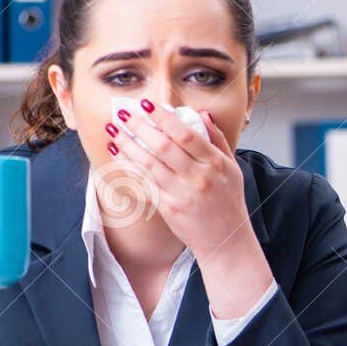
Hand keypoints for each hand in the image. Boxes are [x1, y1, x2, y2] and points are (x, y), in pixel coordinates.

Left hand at [103, 101, 272, 317]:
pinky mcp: (169, 209)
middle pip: (164, 146)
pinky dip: (130, 167)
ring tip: (114, 130)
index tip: (147, 105)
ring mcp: (182, 194)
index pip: (186, 134)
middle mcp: (199, 178)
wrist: (226, 240)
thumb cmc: (229, 203)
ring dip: (129, 144)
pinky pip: (145, 183)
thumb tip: (202, 115)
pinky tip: (119, 154)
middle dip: (140, 126)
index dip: (164, 118)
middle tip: (123, 113)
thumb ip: (217, 140)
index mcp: (215, 164)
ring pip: (150, 164)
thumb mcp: (232, 169)